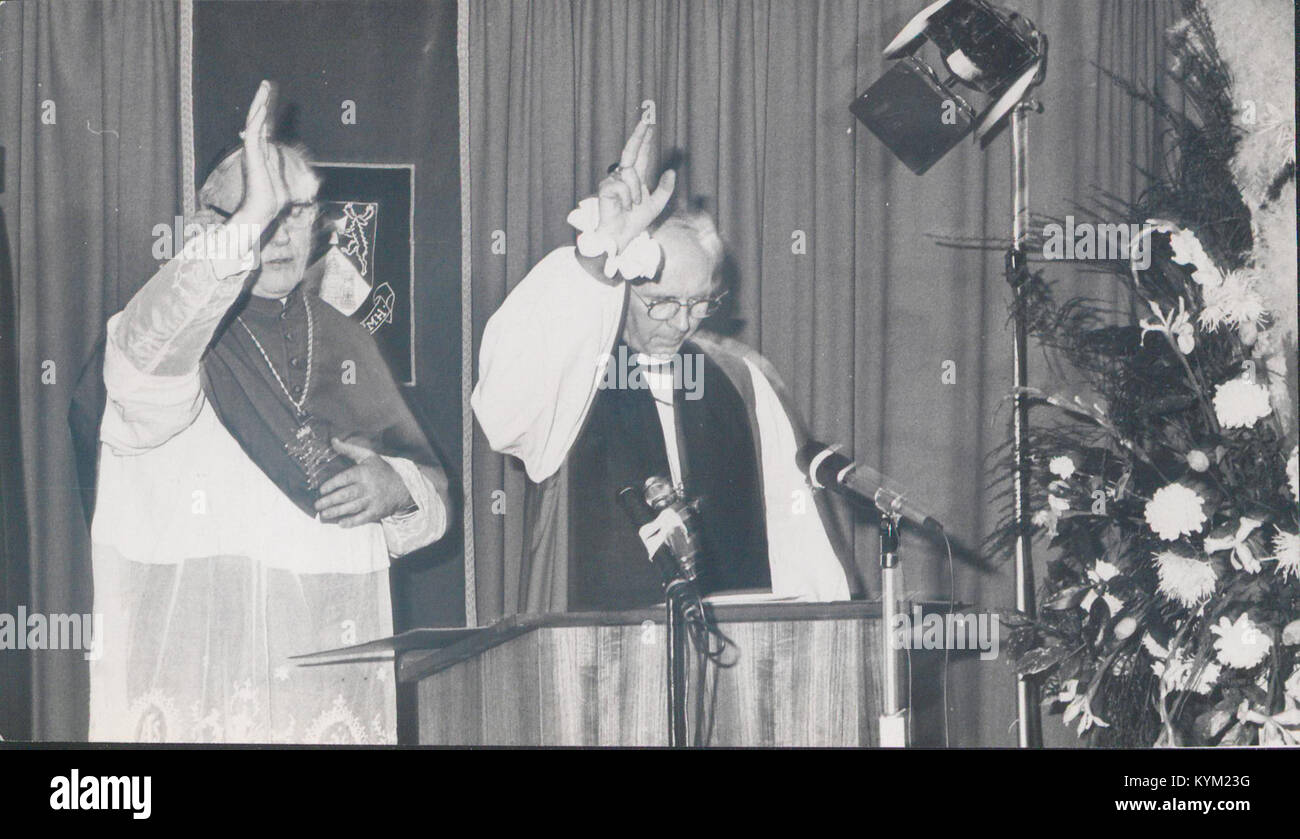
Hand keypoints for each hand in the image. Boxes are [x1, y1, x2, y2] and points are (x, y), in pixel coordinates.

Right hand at [231, 80, 288, 229]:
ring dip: (259, 104)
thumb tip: (304, 169)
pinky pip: (252, 134)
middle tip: (267, 84)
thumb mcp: (288, 178)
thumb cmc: (274, 198)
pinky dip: (257, 120)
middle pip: (258, 119)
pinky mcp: (252, 156)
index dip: (268, 109)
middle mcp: (256, 148)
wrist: (263, 210)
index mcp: (263, 150)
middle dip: (262, 100)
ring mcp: (253, 151)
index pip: (265, 124)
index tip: (271, 95)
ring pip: (254, 122)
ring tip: (264, 88)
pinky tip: (262, 108)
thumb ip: (291, 168)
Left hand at [314, 437, 413, 527]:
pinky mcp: (377, 512)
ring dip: (336, 511)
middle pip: (346, 495)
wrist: (404, 485)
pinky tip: (341, 524)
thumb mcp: (367, 456)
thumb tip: (333, 440)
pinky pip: (363, 518)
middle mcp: (368, 487)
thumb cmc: (381, 470)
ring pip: (352, 507)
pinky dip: (352, 522)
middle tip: (317, 505)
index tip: (322, 490)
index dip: (332, 485)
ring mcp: (373, 500)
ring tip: (324, 514)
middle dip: (330, 501)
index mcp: (364, 472)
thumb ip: (349, 449)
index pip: (345, 479)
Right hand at [593, 118, 675, 251]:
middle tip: (647, 118)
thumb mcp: (656, 205)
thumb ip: (665, 189)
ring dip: (635, 193)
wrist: (620, 237)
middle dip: (639, 134)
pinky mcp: (605, 187)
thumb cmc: (635, 222)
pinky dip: (626, 199)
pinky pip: (622, 186)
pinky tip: (622, 207)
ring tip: (630, 206)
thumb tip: (671, 171)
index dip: (645, 139)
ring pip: (630, 174)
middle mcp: (622, 175)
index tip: (649, 124)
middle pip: (631, 150)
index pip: (641, 154)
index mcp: (635, 177)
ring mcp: (612, 180)